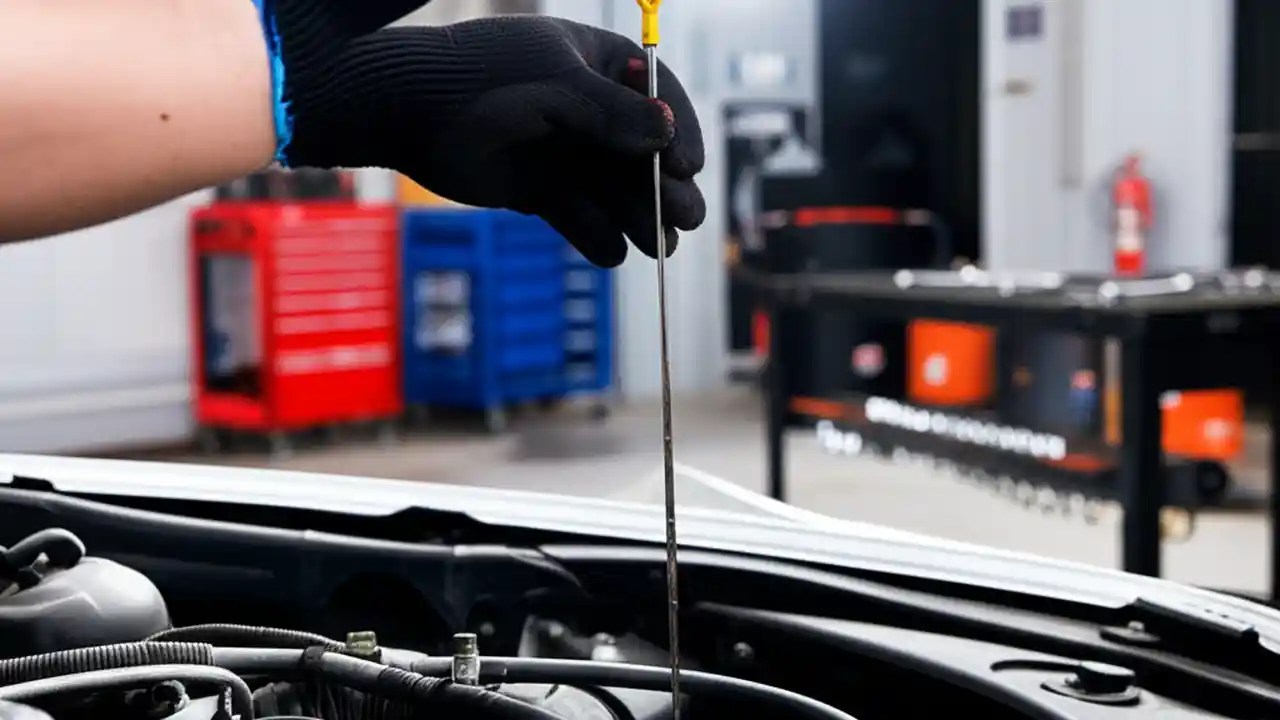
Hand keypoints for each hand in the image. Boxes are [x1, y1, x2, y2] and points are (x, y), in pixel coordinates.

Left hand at [280, 16, 706, 267]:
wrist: (406, 111)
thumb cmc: (482, 78)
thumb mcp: (554, 85)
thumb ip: (611, 113)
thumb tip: (667, 136)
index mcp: (597, 64)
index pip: (658, 96)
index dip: (677, 132)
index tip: (684, 165)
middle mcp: (587, 110)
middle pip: (643, 153)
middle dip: (665, 188)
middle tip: (685, 218)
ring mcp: (564, 152)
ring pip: (615, 191)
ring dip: (640, 218)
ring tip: (658, 247)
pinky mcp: (539, 192)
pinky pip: (579, 218)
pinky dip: (596, 237)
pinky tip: (611, 252)